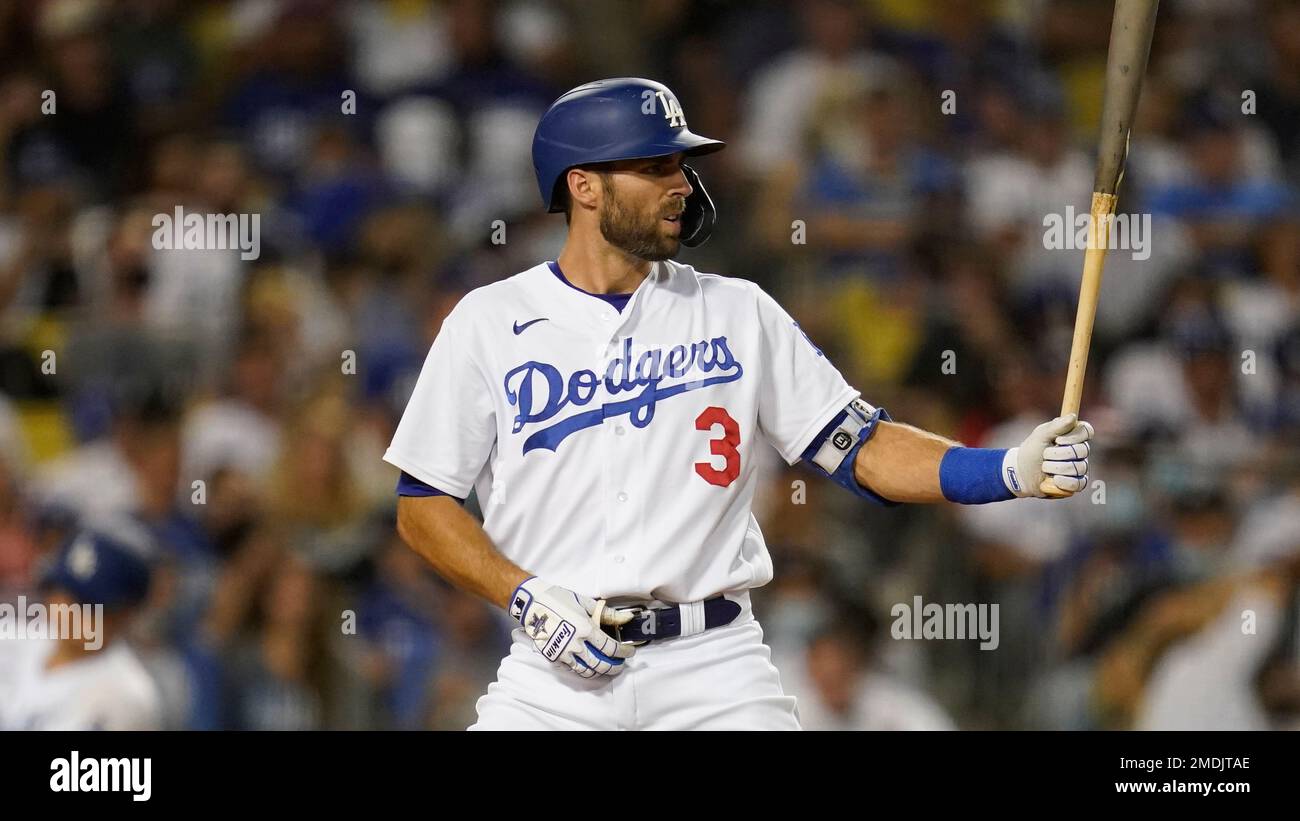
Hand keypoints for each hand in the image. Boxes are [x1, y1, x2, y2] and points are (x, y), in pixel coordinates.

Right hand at [508, 577, 636, 678]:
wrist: (532, 603)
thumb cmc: (558, 599)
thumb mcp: (585, 603)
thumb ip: (607, 614)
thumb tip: (626, 618)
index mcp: (586, 629)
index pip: (610, 647)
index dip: (623, 652)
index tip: (630, 652)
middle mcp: (576, 644)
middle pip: (600, 664)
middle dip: (613, 667)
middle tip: (620, 665)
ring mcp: (563, 652)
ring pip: (585, 671)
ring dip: (598, 672)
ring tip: (605, 668)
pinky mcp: (553, 656)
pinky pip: (571, 669)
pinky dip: (582, 669)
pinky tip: (587, 665)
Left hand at [1004, 413, 1092, 497]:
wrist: (1021, 473)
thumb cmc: (1031, 451)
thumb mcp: (1040, 436)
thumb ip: (1056, 426)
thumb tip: (1073, 417)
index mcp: (1072, 436)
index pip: (1086, 431)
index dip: (1075, 436)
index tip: (1059, 440)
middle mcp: (1079, 451)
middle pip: (1082, 450)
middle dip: (1059, 453)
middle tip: (1045, 455)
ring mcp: (1080, 468)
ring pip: (1079, 467)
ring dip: (1056, 467)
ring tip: (1044, 467)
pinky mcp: (1076, 483)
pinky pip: (1078, 483)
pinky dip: (1064, 481)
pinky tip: (1054, 479)